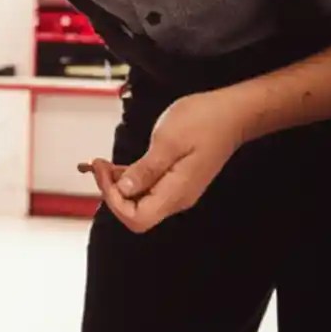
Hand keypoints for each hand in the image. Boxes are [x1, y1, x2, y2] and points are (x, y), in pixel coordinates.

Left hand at [79, 91, 248, 232]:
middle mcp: (176, 198)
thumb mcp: (168, 141)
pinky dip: (127, 179)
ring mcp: (176, 190)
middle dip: (111, 193)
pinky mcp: (174, 179)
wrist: (232, 113)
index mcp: (176, 193)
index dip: (114, 201)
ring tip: (100, 163)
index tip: (103, 172)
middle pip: (135, 213)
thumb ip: (146, 169)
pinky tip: (112, 165)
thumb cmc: (203, 121)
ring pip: (138, 201)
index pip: (136, 218)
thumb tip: (123, 190)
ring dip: (116, 185)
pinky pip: (145, 187)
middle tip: (98, 165)